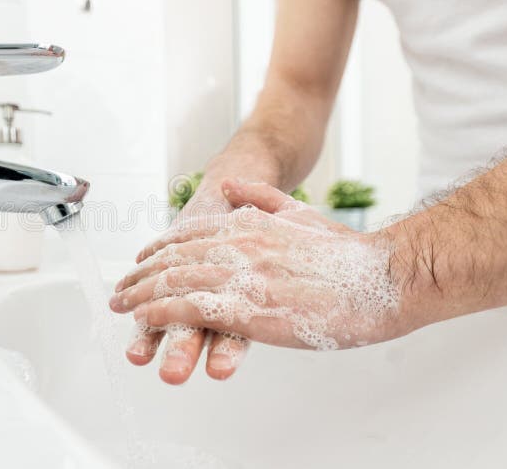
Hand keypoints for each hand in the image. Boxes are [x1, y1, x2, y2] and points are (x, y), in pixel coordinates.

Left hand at [112, 181, 408, 381]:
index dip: (159, 249)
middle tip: (120, 290)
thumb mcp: (300, 213)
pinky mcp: (250, 309)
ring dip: (142, 296)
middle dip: (141, 276)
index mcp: (250, 225)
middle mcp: (240, 245)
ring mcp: (244, 276)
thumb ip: (261, 198)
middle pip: (174, 258)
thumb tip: (233, 186)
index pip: (189, 234)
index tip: (141, 263)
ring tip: (122, 307)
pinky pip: (192, 309)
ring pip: (175, 282)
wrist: (386, 276)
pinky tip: (145, 321)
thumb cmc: (350, 254)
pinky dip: (163, 313)